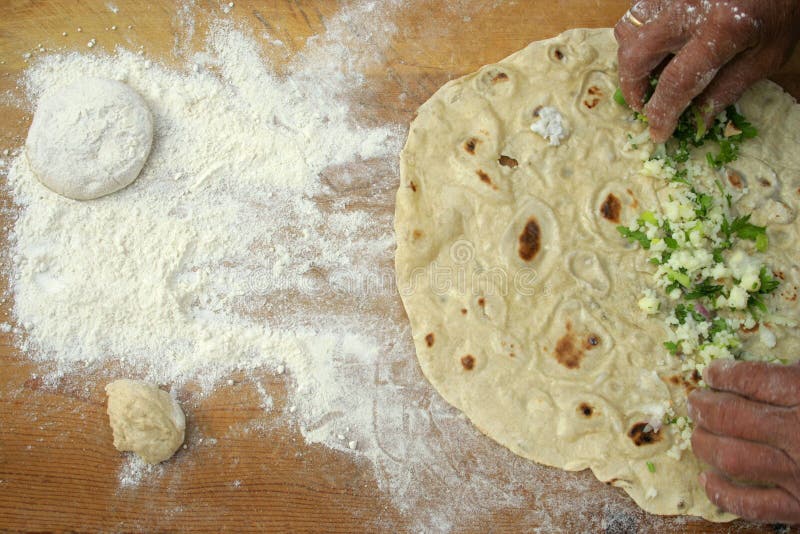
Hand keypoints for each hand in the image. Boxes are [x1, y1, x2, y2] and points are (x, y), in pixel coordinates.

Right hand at [614, 0, 799, 142]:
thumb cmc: (782, 11)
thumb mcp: (767, 55)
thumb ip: (729, 88)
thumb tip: (697, 119)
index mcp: (721, 29)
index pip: (676, 82)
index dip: (662, 113)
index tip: (659, 132)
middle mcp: (688, 9)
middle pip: (635, 55)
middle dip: (633, 86)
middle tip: (644, 102)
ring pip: (628, 29)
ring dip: (631, 58)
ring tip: (648, 72)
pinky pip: (638, 11)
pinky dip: (639, 33)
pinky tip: (658, 44)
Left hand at [688, 359, 799, 522]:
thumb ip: (796, 374)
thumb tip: (760, 361)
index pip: (751, 380)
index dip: (724, 374)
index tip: (712, 372)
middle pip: (731, 417)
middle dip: (704, 406)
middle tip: (694, 401)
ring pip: (731, 458)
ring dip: (705, 444)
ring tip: (698, 433)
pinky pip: (751, 505)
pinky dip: (722, 494)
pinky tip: (707, 479)